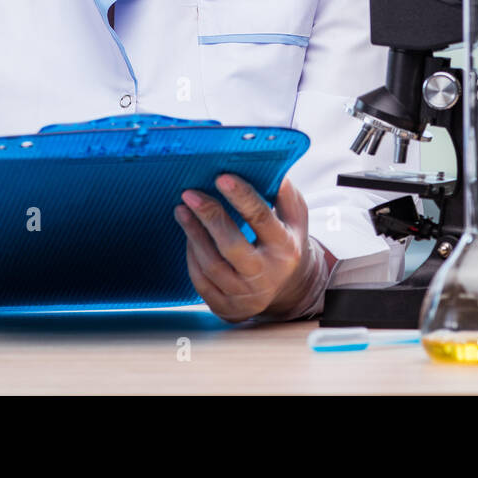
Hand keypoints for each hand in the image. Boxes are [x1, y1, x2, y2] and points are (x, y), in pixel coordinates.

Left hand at [174, 175, 327, 322]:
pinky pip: (201, 281)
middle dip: (209, 216)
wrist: (288, 290)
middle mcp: (266, 275)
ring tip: (182, 210)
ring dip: (193, 234)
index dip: (241, 197)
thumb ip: (285, 195)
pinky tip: (188, 236)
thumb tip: (269, 170)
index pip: (261, 218)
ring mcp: (245, 295)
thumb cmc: (286, 243)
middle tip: (190, 194)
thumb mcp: (296, 219)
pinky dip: (191, 256)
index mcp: (285, 248)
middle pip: (232, 245)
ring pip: (211, 265)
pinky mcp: (227, 307)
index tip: (222, 178)